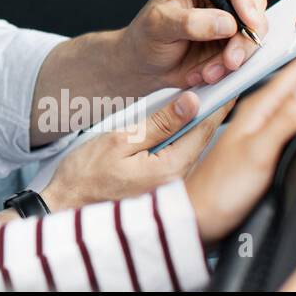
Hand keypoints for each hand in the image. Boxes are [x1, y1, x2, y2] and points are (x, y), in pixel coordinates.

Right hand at [40, 86, 229, 210]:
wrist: (67, 209)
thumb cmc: (86, 177)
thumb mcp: (120, 141)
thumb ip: (158, 123)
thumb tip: (190, 102)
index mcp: (170, 169)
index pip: (203, 130)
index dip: (217, 105)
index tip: (229, 86)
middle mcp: (178, 184)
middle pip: (201, 141)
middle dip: (206, 115)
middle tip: (211, 89)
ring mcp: (172, 192)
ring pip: (191, 151)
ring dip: (192, 129)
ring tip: (189, 107)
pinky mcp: (163, 193)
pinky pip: (179, 162)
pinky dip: (180, 144)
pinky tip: (171, 132)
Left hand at [120, 0, 268, 90]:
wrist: (146, 64)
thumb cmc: (146, 36)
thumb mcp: (158, 25)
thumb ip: (189, 22)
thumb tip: (225, 23)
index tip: (245, 18)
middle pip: (253, 1)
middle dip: (244, 34)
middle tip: (230, 58)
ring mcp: (230, 15)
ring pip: (255, 30)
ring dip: (236, 55)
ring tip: (209, 71)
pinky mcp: (234, 39)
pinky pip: (248, 51)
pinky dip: (231, 66)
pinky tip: (208, 72)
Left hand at [185, 52, 295, 242]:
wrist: (198, 219)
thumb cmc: (221, 190)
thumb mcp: (259, 151)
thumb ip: (284, 119)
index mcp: (250, 115)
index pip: (280, 81)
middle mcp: (246, 122)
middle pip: (277, 90)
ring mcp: (245, 137)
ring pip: (272, 105)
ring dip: (290, 92)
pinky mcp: (246, 153)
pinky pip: (269, 124)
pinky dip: (282, 114)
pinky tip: (285, 118)